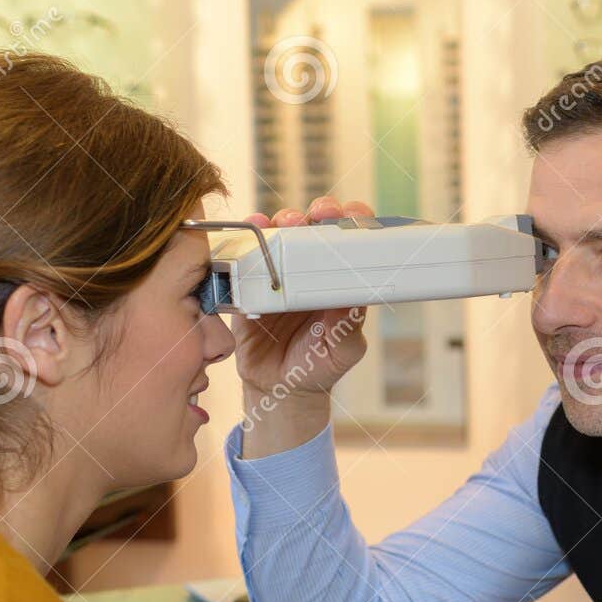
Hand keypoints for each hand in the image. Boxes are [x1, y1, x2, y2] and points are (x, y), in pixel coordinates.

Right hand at [235, 195, 374, 402]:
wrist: (277, 388)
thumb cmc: (315, 368)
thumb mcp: (341, 352)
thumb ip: (348, 329)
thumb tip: (350, 301)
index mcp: (337, 284)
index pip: (350, 245)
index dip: (354, 223)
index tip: (354, 215)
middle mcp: (309, 274)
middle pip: (315, 230)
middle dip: (319, 213)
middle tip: (319, 214)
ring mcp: (279, 275)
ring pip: (282, 235)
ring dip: (284, 221)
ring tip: (285, 222)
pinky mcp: (250, 284)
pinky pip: (247, 254)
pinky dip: (247, 237)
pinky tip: (253, 228)